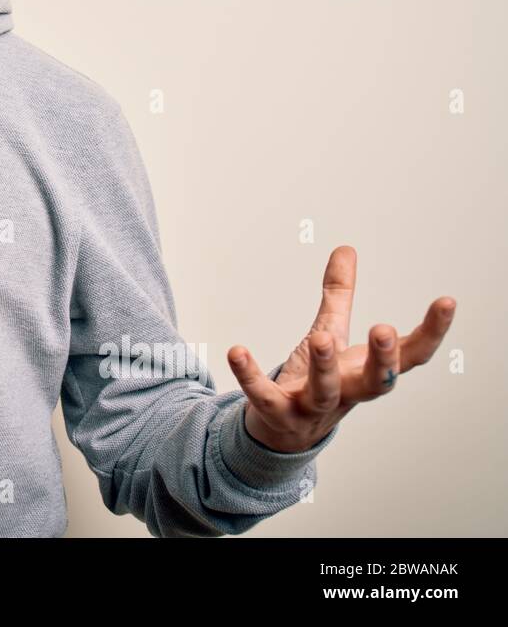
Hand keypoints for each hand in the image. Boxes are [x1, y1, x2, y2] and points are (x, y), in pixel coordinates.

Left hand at [227, 245, 455, 452]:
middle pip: (375, 383)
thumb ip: (338, 295)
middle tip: (384, 328)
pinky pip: (264, 397)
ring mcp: (313, 408)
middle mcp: (347, 393)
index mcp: (364, 371)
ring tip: (320, 337)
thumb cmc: (315, 380)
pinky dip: (250, 376)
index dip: (432, 331)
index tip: (446, 301)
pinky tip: (236, 351)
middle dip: (382, 358)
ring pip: (325, 392)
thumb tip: (345, 249)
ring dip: (324, 366)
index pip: (410, 356)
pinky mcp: (277, 415)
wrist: (282, 433)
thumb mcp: (330, 333)